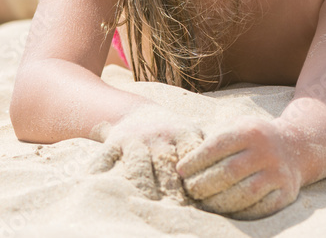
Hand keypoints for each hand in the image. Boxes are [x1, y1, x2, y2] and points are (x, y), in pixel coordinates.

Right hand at [86, 105, 203, 203]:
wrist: (139, 113)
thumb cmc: (174, 136)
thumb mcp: (193, 135)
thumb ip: (206, 155)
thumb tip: (224, 187)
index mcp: (183, 132)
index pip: (191, 156)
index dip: (193, 180)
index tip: (197, 200)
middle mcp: (158, 135)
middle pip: (165, 167)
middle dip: (171, 191)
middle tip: (176, 212)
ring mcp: (134, 139)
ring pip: (138, 168)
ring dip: (144, 189)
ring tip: (149, 210)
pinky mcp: (113, 143)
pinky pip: (105, 160)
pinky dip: (101, 175)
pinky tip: (104, 190)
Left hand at [176, 116, 301, 219]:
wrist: (297, 145)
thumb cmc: (254, 139)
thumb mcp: (238, 126)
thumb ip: (215, 138)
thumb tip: (184, 163)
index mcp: (251, 131)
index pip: (217, 146)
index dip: (196, 160)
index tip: (181, 171)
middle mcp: (267, 151)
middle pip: (228, 172)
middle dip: (203, 184)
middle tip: (190, 190)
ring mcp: (278, 173)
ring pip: (244, 194)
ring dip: (218, 202)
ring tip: (204, 203)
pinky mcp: (287, 193)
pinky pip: (260, 209)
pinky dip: (240, 213)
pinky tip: (227, 211)